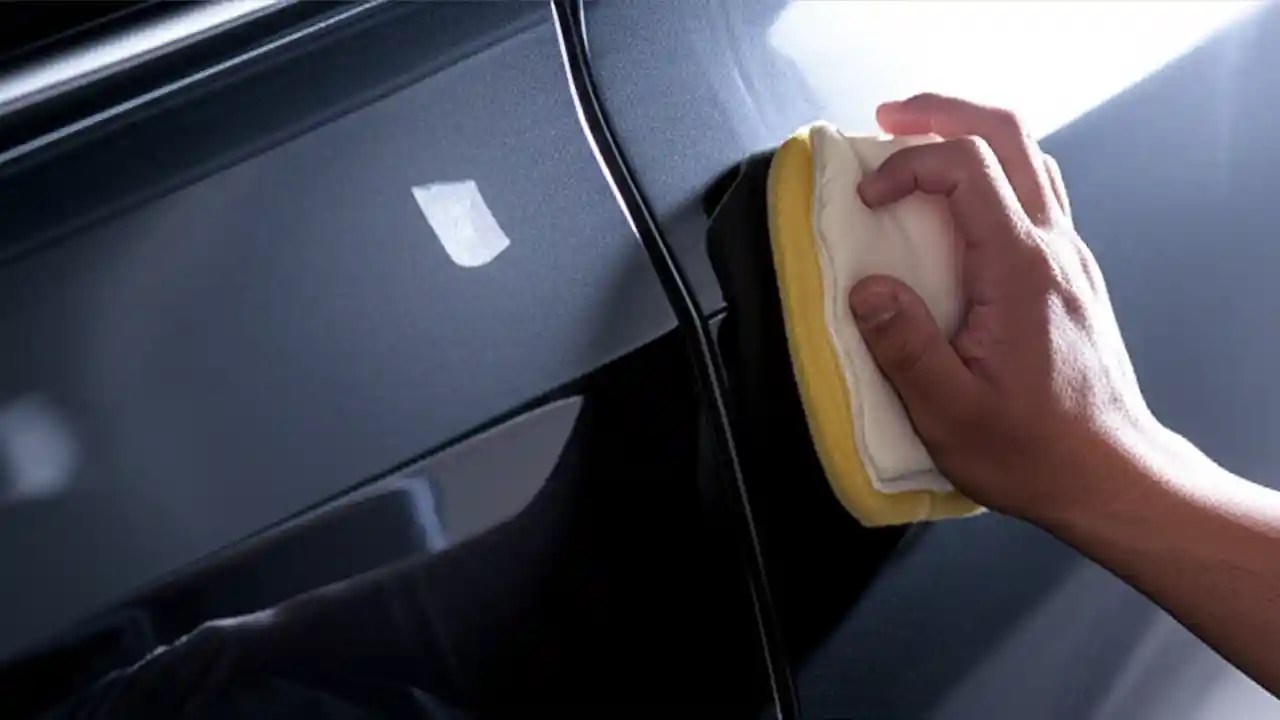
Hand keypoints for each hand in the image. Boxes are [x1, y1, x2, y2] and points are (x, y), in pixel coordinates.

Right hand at [848, 93, 1157, 521]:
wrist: (1108, 475)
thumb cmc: (1034, 451)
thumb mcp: (949, 413)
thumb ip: (903, 346)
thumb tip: (866, 289)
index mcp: (1019, 270)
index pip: (968, 167)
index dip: (907, 164)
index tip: (868, 201)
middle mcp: (1052, 249)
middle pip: (1009, 135)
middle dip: (942, 113)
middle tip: (888, 119)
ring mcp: (1066, 259)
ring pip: (1029, 159)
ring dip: (970, 137)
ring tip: (917, 146)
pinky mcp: (1066, 277)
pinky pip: (1033, 196)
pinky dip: (989, 176)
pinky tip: (956, 209)